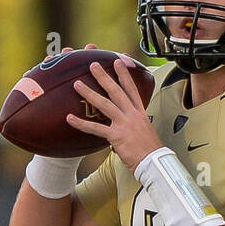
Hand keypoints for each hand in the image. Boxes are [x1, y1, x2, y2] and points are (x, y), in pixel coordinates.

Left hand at [67, 57, 161, 171]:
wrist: (153, 163)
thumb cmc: (150, 150)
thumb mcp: (145, 131)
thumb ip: (133, 124)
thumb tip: (124, 126)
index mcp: (139, 113)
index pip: (131, 89)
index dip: (124, 75)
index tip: (118, 62)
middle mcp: (132, 115)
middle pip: (116, 91)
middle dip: (104, 77)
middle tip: (93, 66)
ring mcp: (124, 124)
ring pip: (105, 104)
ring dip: (90, 93)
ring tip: (78, 85)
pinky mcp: (116, 136)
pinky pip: (95, 128)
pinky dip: (82, 124)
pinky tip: (70, 118)